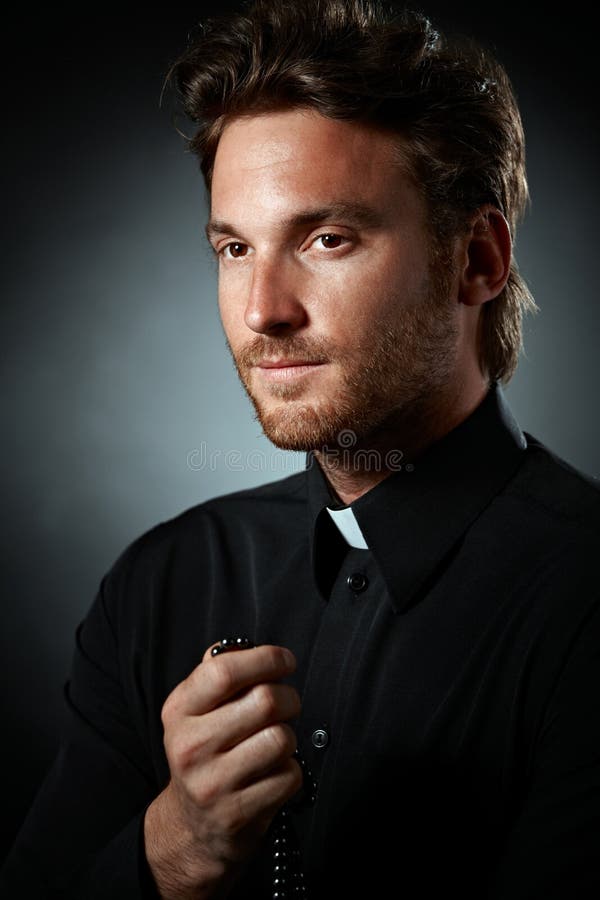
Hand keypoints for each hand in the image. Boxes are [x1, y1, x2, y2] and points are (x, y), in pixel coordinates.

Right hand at [144, 643, 301, 898]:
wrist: (192, 827)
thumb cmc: (204, 754)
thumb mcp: (194, 711)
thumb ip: (215, 673)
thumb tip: (246, 646)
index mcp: (179, 711)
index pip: (224, 670)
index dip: (265, 659)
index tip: (285, 661)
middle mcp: (191, 746)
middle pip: (265, 701)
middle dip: (289, 697)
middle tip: (288, 704)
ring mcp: (213, 782)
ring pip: (281, 739)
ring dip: (289, 737)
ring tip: (276, 742)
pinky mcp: (239, 812)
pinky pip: (289, 776)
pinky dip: (291, 771)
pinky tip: (272, 773)